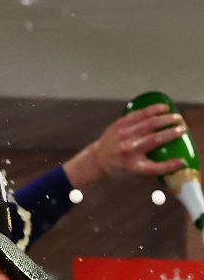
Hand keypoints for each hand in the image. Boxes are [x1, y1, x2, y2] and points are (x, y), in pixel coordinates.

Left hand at [64, 103, 187, 187]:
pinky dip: (152, 110)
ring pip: (147, 123)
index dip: (169, 165)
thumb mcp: (136, 172)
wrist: (97, 159)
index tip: (180, 160)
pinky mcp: (119, 124)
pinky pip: (138, 114)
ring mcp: (122, 136)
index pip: (154, 168)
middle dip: (171, 133)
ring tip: (175, 117)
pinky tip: (163, 107)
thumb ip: (155, 167)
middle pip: (154, 140)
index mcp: (132, 165)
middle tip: (182, 129)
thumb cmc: (121, 166)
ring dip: (164, 118)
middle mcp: (127, 150)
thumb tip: (178, 162)